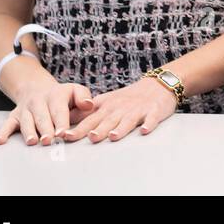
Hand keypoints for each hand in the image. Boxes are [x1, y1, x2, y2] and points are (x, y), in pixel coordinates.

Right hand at [0, 80, 94, 145]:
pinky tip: (0, 141)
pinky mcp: (14, 116)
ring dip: (28, 132)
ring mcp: (25, 109)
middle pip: (42, 117)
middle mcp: (38, 101)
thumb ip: (84, 97)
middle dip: (45, 129)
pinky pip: (7, 123)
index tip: (63, 133)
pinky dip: (3, 132)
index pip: (59, 110)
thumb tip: (88, 105)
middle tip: (48, 141)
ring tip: (32, 142)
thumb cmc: (61, 95)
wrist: (36, 88)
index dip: (61, 122)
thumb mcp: (75, 90)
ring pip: (26, 121)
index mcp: (55, 95)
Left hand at [61, 77, 176, 142]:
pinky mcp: (154, 110)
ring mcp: (138, 108)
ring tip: (114, 136)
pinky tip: (145, 130)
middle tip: (90, 138)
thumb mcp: (108, 100)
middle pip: (108, 120)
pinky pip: (152, 118)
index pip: (90, 118)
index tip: (66, 136)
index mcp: (108, 105)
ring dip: (121, 128)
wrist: (157, 84)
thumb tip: (67, 121)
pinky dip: (149, 123)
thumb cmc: (130, 97)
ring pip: (128, 119)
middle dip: (99, 129)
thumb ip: (90, 112)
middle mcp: (121, 107)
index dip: (79, 127)